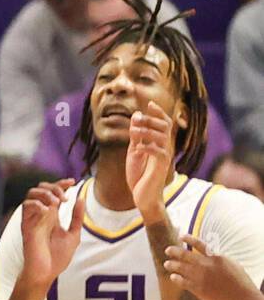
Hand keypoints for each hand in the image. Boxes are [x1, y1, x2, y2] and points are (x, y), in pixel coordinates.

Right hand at [20, 179, 83, 290]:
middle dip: (54, 187)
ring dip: (45, 193)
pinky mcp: (26, 224)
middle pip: (41, 188)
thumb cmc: (57, 257)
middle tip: (65, 197)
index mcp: (52, 215)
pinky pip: (26, 206)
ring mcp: (33, 218)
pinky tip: (47, 210)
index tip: (73, 181)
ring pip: (31, 193)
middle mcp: (41, 214)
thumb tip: (81, 199)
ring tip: (56, 202)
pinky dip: (37, 203)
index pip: (53, 192)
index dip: (61, 184)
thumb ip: (76, 218)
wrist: (45, 272)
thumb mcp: (73, 235)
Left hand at [127, 100, 174, 220]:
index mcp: (159, 143)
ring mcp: (164, 157)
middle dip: (151, 119)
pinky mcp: (161, 167)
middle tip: (137, 116)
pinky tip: (137, 148)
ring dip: (147, 131)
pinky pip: (158, 152)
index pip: (164, 123)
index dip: (158, 112)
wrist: (143, 197)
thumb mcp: (134, 151)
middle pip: (165, 126)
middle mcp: (164, 148)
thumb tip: (136, 114)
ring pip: (162, 137)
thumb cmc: (140, 175)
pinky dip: (147, 146)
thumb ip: (136, 135)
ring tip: (134, 131)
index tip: (149, 103)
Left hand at [164, 235, 258, 299]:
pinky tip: (173, 277)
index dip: (188, 239)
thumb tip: (208, 254)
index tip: (181, 237)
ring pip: (180, 267)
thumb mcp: (232, 264)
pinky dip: (176, 278)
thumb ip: (218, 258)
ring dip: (172, 265)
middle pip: (184, 254)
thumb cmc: (241, 282)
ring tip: (167, 264)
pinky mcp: (198, 289)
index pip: (198, 244)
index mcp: (216, 258)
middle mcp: (206, 265)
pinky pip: (182, 282)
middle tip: (167, 250)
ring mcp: (201, 277)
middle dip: (173, 251)